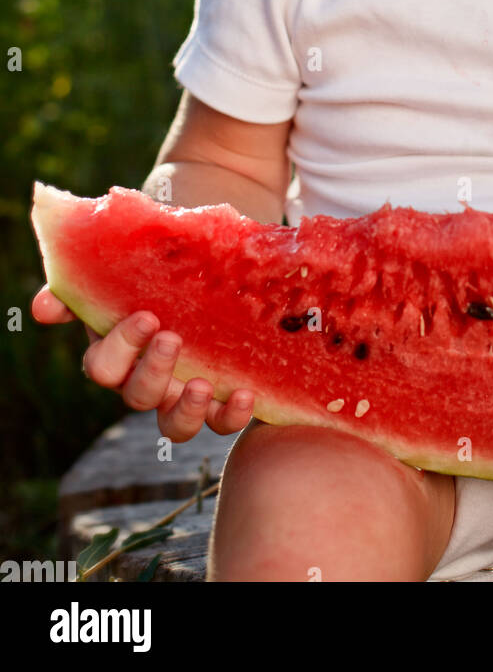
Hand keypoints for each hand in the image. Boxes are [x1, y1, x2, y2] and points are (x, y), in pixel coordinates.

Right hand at [31, 284, 254, 441]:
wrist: (203, 270)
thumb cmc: (151, 274)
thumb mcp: (120, 271)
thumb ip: (81, 287)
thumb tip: (42, 308)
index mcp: (117, 354)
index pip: (103, 367)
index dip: (121, 347)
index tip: (147, 315)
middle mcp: (145, 381)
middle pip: (137, 396)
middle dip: (153, 370)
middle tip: (172, 337)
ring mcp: (181, 395)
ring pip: (174, 425)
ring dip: (186, 411)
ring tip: (203, 384)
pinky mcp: (219, 400)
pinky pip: (220, 423)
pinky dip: (232, 416)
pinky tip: (247, 394)